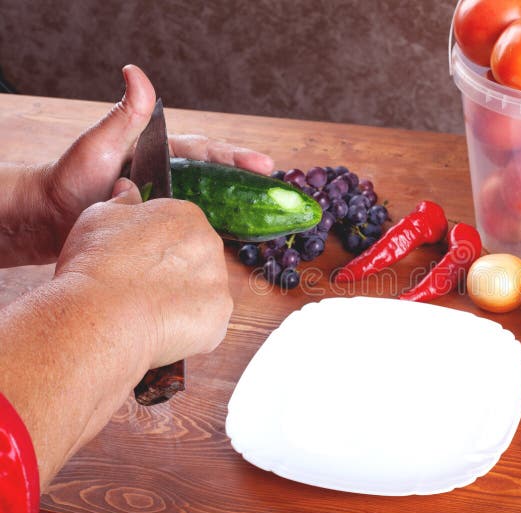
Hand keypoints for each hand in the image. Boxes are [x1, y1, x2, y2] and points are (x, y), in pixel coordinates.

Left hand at [36, 64, 273, 260]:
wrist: (51, 218)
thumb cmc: (71, 178)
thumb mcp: (100, 144)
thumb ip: (125, 115)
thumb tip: (137, 74)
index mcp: (162, 154)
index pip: (206, 152)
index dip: (235, 157)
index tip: (262, 164)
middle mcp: (171, 177)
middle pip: (219, 177)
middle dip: (249, 182)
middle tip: (278, 189)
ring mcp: (168, 201)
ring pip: (212, 201)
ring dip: (240, 206)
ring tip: (270, 213)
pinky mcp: (162, 225)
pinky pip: (196, 225)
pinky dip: (218, 229)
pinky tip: (237, 240)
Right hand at [54, 178, 232, 368]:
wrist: (99, 314)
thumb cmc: (95, 264)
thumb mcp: (98, 217)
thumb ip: (121, 202)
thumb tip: (128, 188)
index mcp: (186, 215)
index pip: (178, 227)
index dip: (154, 247)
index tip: (136, 260)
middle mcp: (211, 245)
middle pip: (195, 259)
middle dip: (172, 272)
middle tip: (140, 287)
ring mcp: (219, 283)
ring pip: (202, 292)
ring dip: (181, 301)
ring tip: (147, 310)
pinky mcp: (219, 317)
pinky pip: (205, 323)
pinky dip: (186, 329)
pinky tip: (159, 328)